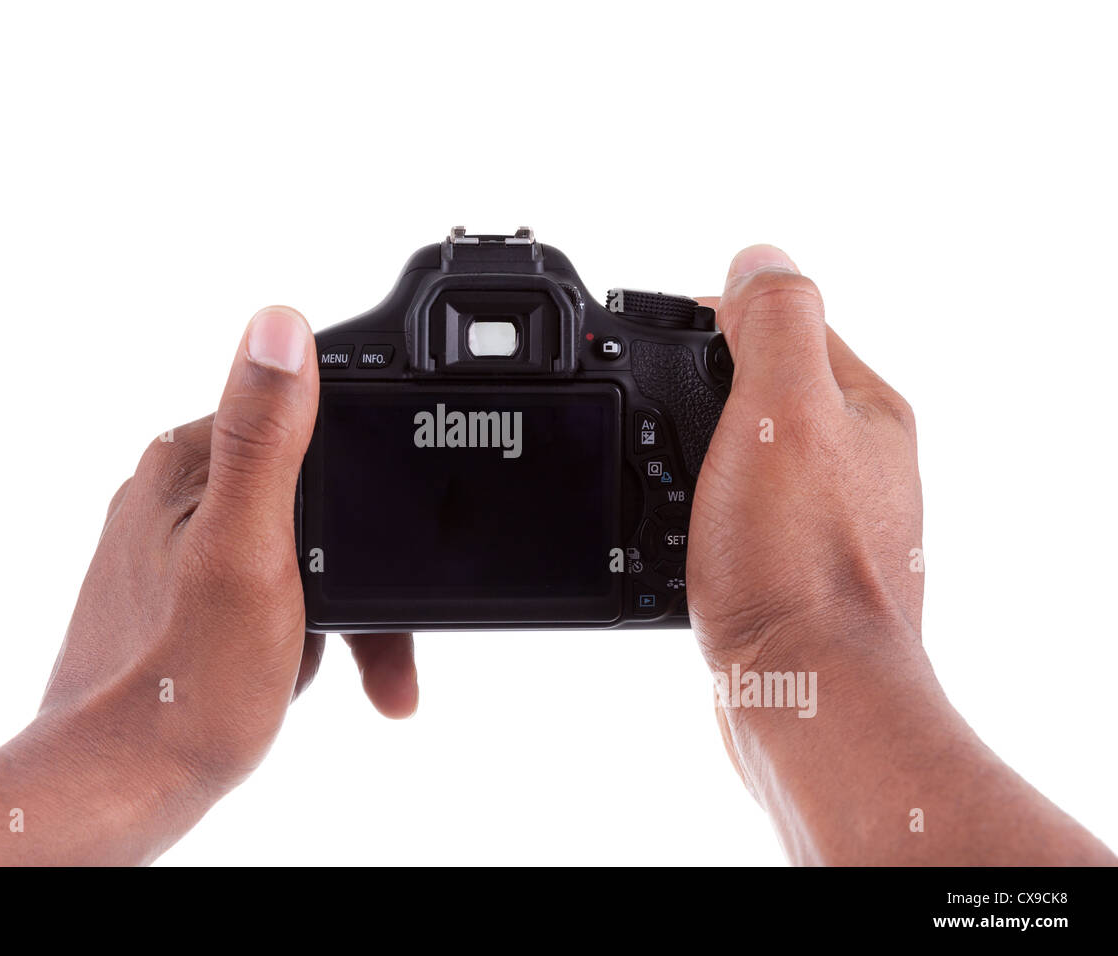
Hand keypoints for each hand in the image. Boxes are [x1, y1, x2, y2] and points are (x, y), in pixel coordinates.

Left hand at [41, 304, 416, 813]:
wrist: (122, 788)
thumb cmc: (183, 688)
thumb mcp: (249, 551)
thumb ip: (268, 438)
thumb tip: (278, 324)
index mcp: (189, 461)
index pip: (312, 430)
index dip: (369, 493)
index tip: (380, 563)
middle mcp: (175, 491)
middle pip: (314, 497)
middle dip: (357, 574)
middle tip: (377, 650)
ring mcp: (174, 544)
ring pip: (299, 549)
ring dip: (335, 614)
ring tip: (319, 668)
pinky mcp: (180, 592)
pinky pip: (271, 589)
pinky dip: (299, 630)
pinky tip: (289, 669)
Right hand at [687, 245, 921, 675]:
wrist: (800, 692)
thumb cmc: (797, 564)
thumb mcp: (783, 413)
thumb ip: (773, 323)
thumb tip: (757, 256)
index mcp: (863, 409)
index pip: (785, 322)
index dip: (713, 316)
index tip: (650, 333)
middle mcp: (854, 461)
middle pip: (761, 387)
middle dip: (696, 385)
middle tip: (636, 402)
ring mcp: (822, 520)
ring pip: (742, 454)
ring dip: (691, 450)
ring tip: (644, 463)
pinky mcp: (787, 570)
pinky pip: (733, 512)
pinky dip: (695, 508)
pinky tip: (670, 525)